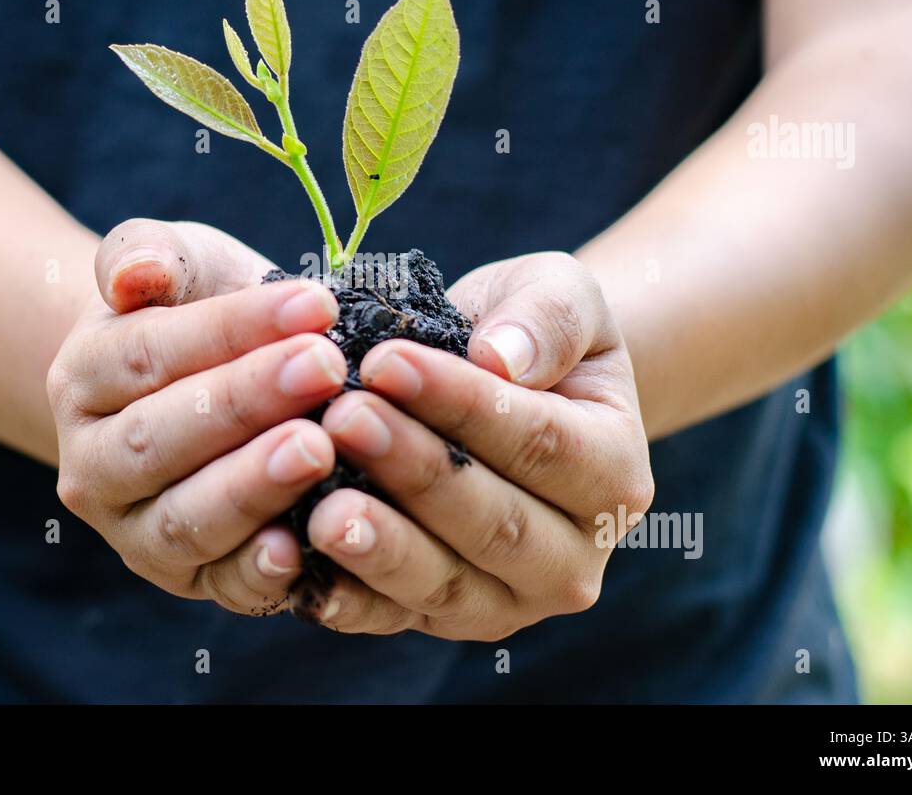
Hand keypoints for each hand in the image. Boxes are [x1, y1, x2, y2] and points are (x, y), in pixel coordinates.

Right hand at [48, 218, 347, 615]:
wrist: (202, 384)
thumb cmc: (198, 311)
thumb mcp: (180, 263)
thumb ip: (150, 253)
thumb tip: (137, 275)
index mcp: (83, 379)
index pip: (148, 354)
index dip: (230, 330)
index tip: (316, 305)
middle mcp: (94, 466)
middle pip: (159, 440)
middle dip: (246, 403)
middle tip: (324, 369)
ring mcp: (136, 531)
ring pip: (184, 520)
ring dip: (254, 487)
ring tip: (319, 448)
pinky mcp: (190, 579)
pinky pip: (220, 585)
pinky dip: (258, 574)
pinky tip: (304, 545)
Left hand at [301, 251, 652, 639]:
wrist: (498, 387)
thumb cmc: (525, 334)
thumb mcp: (557, 293)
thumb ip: (547, 316)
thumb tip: (503, 358)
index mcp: (615, 474)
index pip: (539, 441)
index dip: (461, 404)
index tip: (386, 359)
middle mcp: (574, 557)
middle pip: (494, 521)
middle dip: (413, 471)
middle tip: (342, 419)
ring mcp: (508, 600)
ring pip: (446, 582)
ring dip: (380, 545)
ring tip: (320, 506)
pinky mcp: (443, 618)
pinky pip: (393, 617)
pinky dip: (346, 598)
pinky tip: (297, 566)